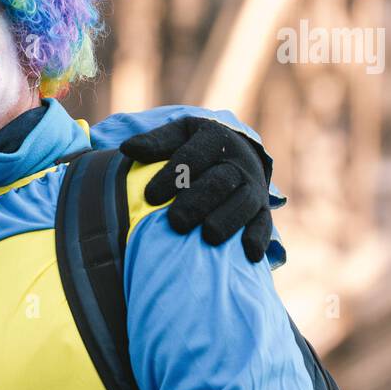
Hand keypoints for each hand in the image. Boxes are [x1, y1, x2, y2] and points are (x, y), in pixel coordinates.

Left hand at [119, 116, 272, 262]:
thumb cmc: (195, 146)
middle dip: (198, 202)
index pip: (193, 156)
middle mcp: (237, 162)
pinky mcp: (262, 208)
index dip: (172, 176)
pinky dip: (258, 237)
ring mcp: (253, 186)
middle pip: (220, 181)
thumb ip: (155, 142)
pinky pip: (264, 222)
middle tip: (176, 222)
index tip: (149, 196)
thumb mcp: (177, 135)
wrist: (236, 151)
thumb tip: (127, 148)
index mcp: (215, 139)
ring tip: (208, 238)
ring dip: (228, 220)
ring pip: (245, 202)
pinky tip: (249, 254)